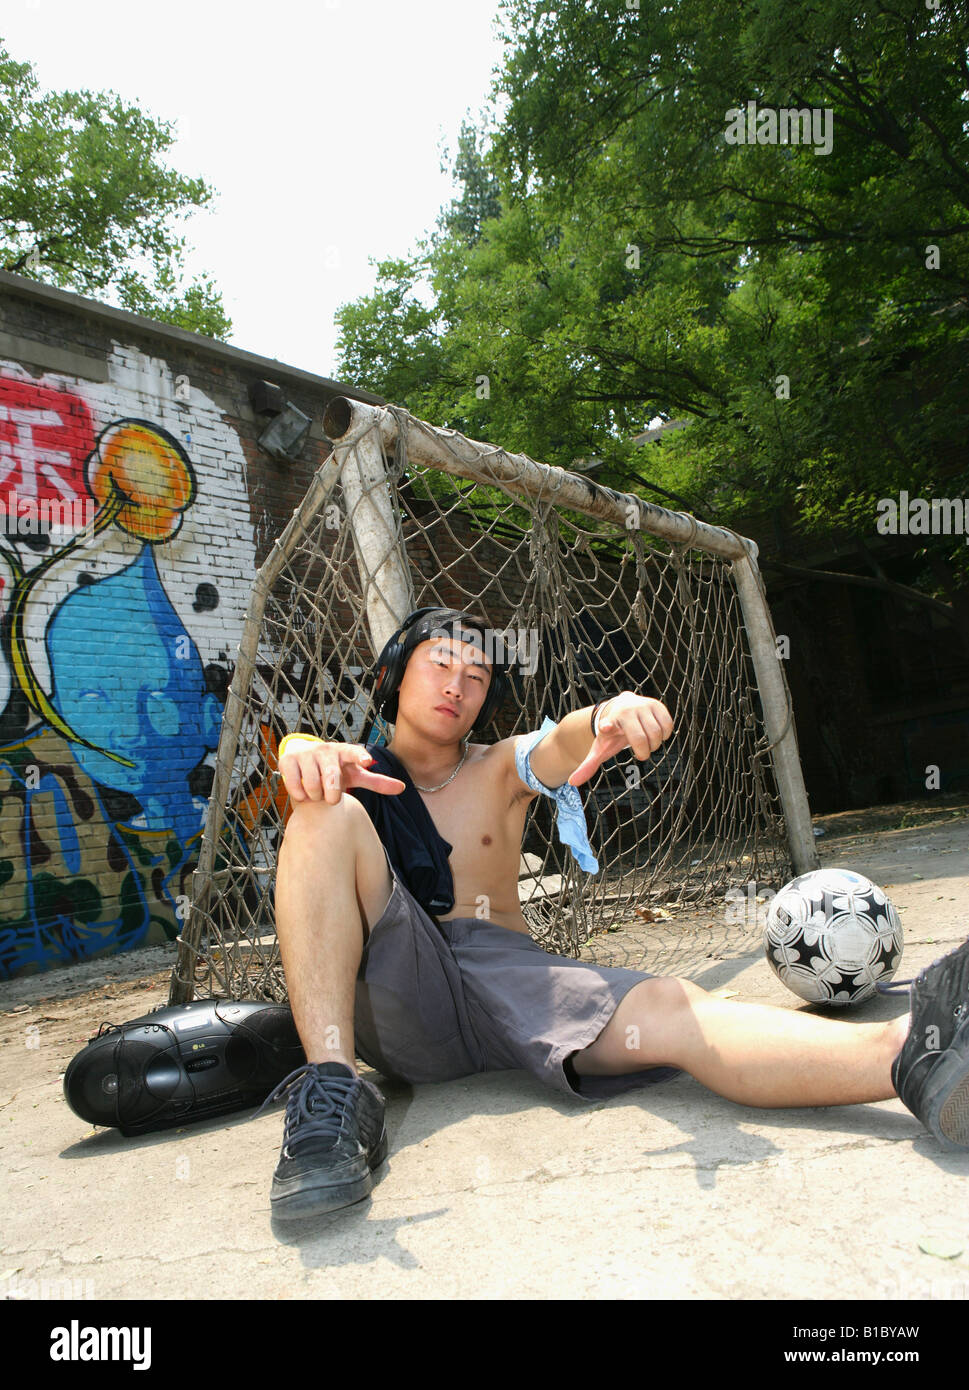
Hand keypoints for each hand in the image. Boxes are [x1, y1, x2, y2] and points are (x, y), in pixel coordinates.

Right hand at [279, 740, 405, 804]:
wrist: (305, 760)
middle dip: (331, 794)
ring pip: (312, 784)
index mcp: (345, 752)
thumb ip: (377, 782)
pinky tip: (302, 792)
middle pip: (331, 777)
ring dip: (315, 795)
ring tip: (316, 793)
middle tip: (330, 798)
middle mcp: (326, 750)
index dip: (359, 756)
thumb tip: (403, 788)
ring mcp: (306, 753)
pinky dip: (299, 794)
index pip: (354, 752)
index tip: (367, 761)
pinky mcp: (288, 760)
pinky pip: (294, 784)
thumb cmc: (336, 770)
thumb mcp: (355, 775)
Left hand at [567, 693, 673, 787]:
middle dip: (644, 752)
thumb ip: (588, 765)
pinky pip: (668, 726)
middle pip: (644, 740)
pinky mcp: (657, 704)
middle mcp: (627, 711)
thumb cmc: (612, 734)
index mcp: (611, 722)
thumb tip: (571, 782)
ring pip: (658, 734)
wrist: (622, 709)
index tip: (605, 727)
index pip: (609, 724)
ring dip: (655, 744)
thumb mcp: (600, 748)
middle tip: (639, 751)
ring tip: (645, 739)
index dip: (608, 726)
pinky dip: (664, 735)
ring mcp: (643, 706)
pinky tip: (654, 732)